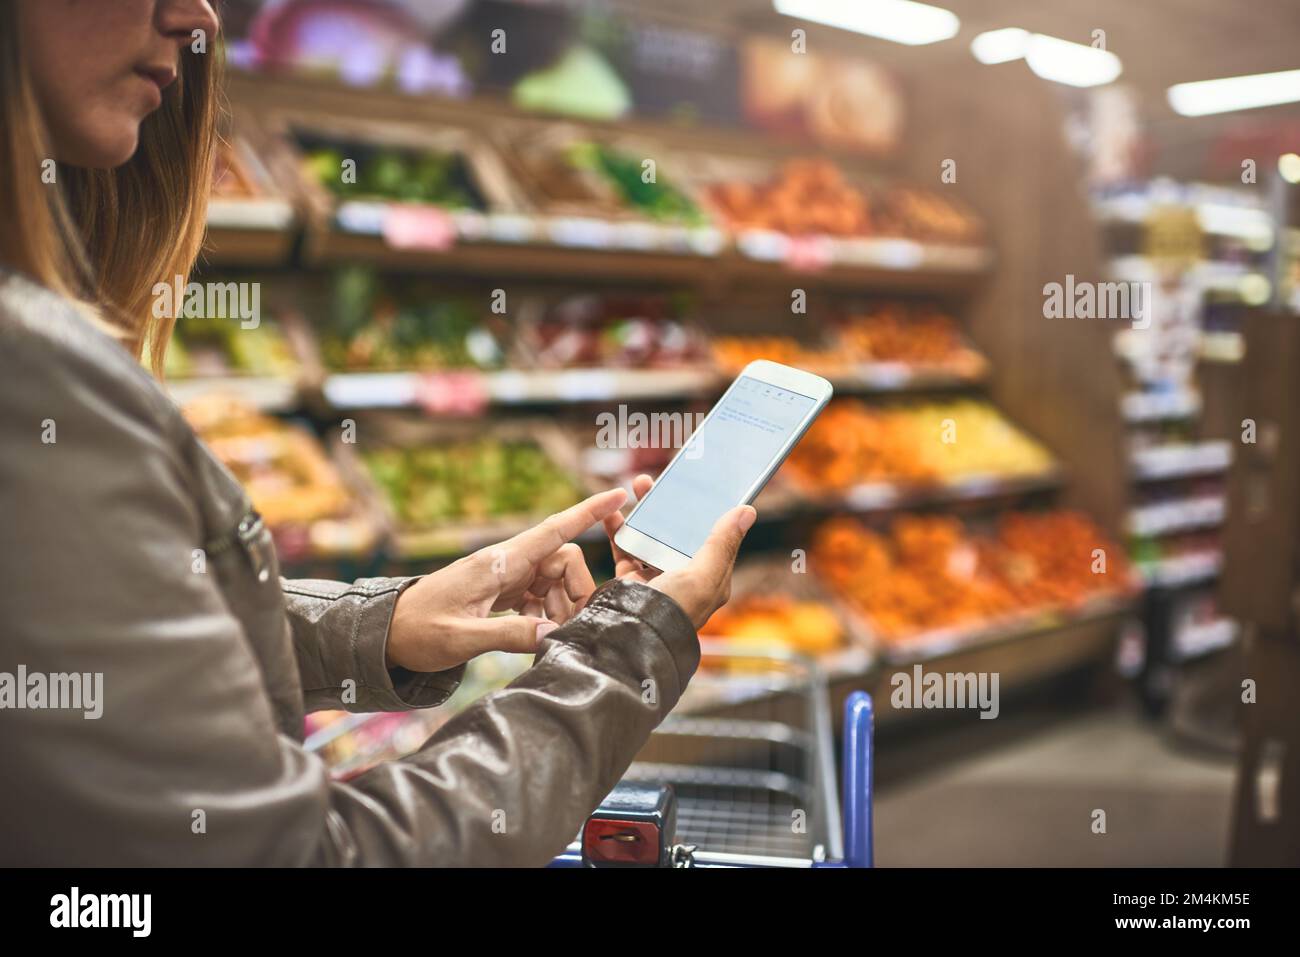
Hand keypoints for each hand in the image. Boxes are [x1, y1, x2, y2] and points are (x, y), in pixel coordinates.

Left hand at [386, 488, 627, 672]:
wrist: (387, 632)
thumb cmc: (417, 631)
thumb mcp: (460, 639)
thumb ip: (508, 636)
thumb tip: (553, 634)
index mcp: (499, 562)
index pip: (554, 529)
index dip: (589, 511)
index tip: (620, 494)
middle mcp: (506, 563)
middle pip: (564, 559)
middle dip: (576, 590)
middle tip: (564, 626)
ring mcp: (505, 577)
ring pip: (555, 579)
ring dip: (560, 606)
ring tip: (542, 635)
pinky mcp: (501, 592)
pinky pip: (539, 594)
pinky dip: (545, 613)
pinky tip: (533, 633)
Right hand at [603, 474, 756, 629]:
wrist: (632, 637)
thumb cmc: (675, 610)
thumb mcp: (704, 575)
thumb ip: (723, 542)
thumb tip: (747, 511)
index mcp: (709, 579)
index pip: (715, 538)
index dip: (710, 511)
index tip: (702, 486)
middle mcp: (684, 579)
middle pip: (679, 533)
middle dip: (670, 505)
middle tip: (660, 481)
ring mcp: (656, 580)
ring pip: (652, 536)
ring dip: (644, 511)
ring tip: (637, 487)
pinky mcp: (630, 581)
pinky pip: (625, 549)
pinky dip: (619, 530)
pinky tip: (613, 513)